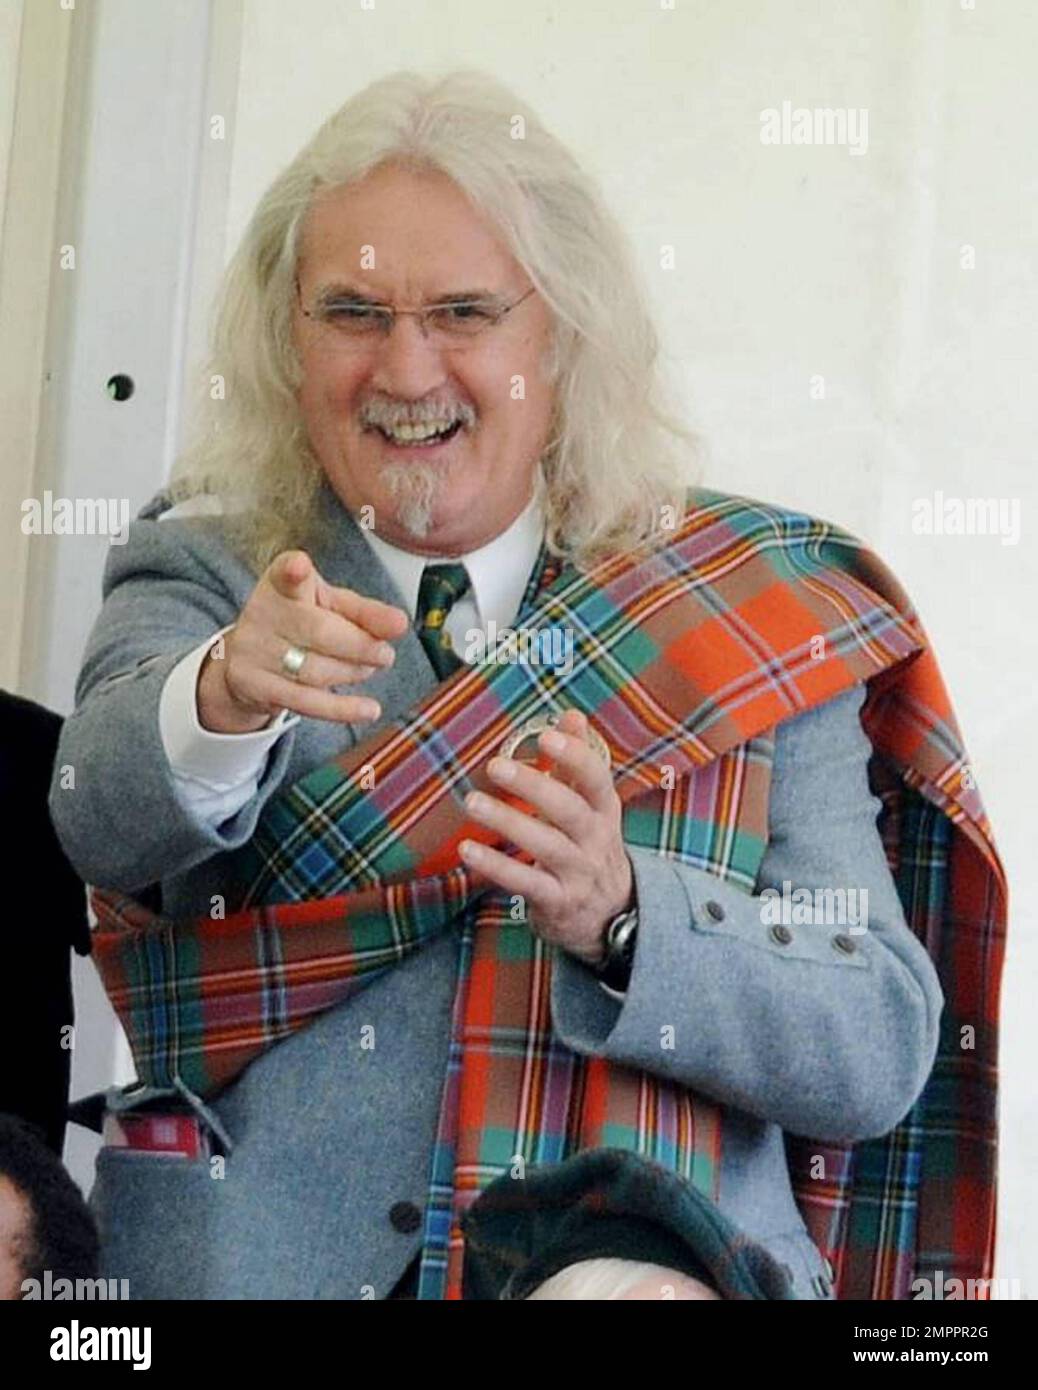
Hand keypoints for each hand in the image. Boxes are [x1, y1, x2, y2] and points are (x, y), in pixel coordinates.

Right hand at [197, 550, 409, 733]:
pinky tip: (369, 709)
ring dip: (353, 673)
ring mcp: (254, 651)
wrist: (250, 658)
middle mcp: (262, 613)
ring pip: (314, 670)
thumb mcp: (333, 607)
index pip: (286, 574)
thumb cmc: (301, 623)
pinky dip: (342, 708)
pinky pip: (306, 701)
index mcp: (282, 584)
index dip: (293, 570)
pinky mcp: (255, 685)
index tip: (300, 566)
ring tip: (368, 669)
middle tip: (385, 654)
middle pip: (318, 631)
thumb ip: (367, 613)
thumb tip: (399, 624)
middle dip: (359, 646)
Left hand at [458, 709, 632, 966]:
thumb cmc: (592, 847)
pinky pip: (526, 882)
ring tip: (472, 801)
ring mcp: (578, 873)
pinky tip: (468, 850)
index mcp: (605, 810)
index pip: (597, 779)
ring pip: (546, 845)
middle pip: (570, 810)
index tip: (547, 736)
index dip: (575, 757)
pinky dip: (496, 866)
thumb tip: (571, 714)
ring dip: (508, 822)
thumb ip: (578, 763)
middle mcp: (596, 840)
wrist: (614, 916)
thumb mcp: (594, 806)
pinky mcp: (557, 901)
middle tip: (496, 765)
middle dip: (534, 786)